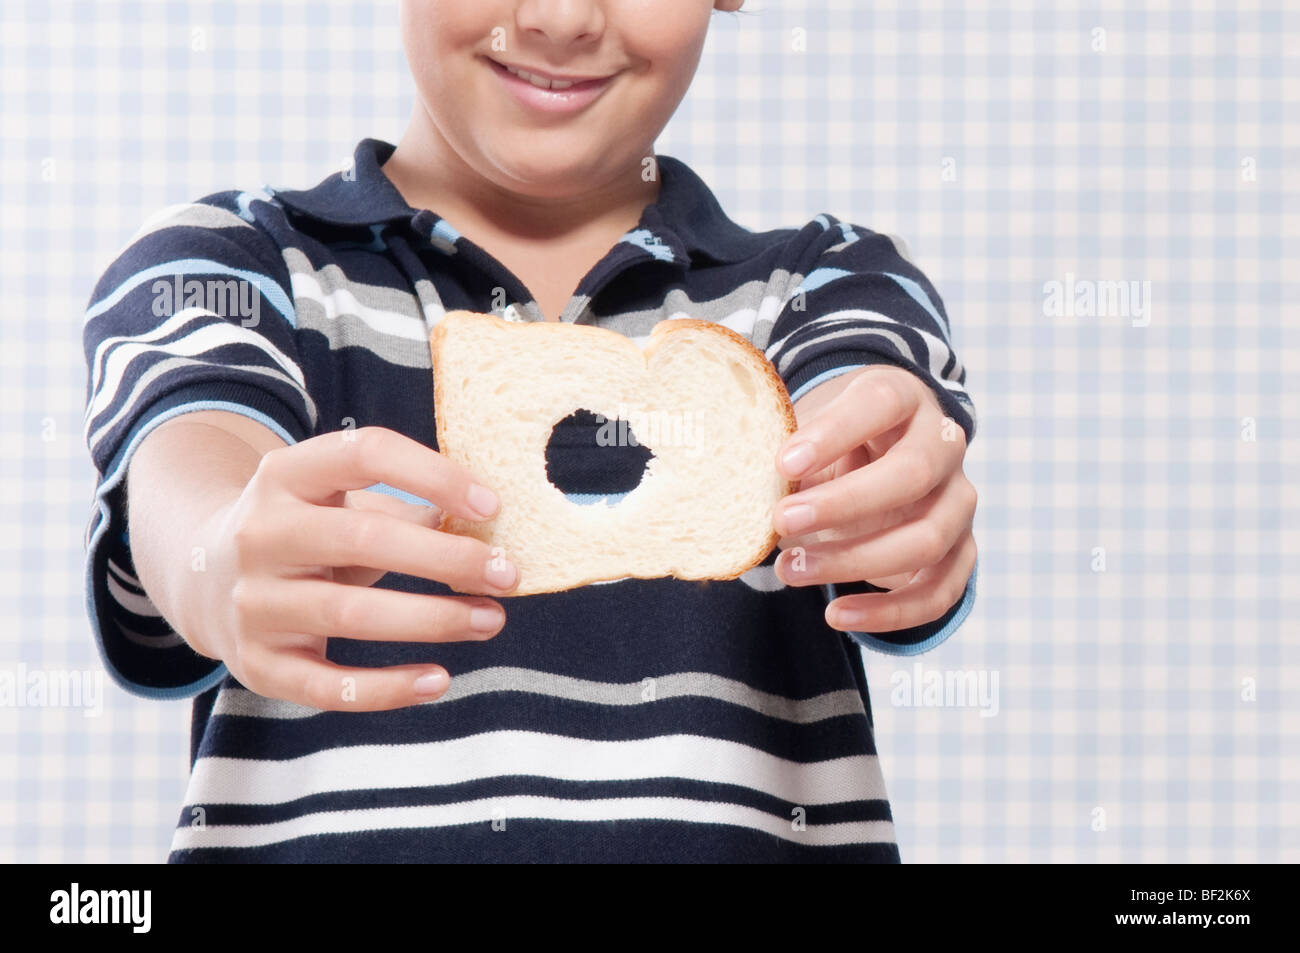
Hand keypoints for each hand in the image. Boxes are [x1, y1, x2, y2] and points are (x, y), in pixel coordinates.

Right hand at [193, 426, 517, 710]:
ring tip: (491, 620)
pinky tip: (438, 680)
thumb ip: (408, 510)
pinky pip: (327, 686)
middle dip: (445, 559)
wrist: (200, 581)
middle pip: (361, 540)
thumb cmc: (307, 532)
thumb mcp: (341, 504)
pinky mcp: (257, 664)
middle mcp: (260, 534)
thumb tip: (489, 529)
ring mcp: (254, 602)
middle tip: (507, 574)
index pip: (363, 454)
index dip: (432, 476)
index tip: (491, 507)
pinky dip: (387, 688)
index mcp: (285, 476)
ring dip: (432, 619)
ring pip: (349, 614)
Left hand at [771, 365, 976, 632]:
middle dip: (843, 504)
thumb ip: (784, 455)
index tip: (782, 462)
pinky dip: (888, 612)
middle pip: (912, 473)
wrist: (875, 463)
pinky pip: (938, 591)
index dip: (834, 432)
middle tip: (780, 521)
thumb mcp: (807, 434)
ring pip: (928, 538)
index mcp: (902, 398)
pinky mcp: (961, 552)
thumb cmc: (830, 446)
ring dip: (855, 560)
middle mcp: (943, 445)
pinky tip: (836, 615)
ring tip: (792, 570)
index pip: (880, 402)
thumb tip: (735, 490)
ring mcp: (958, 501)